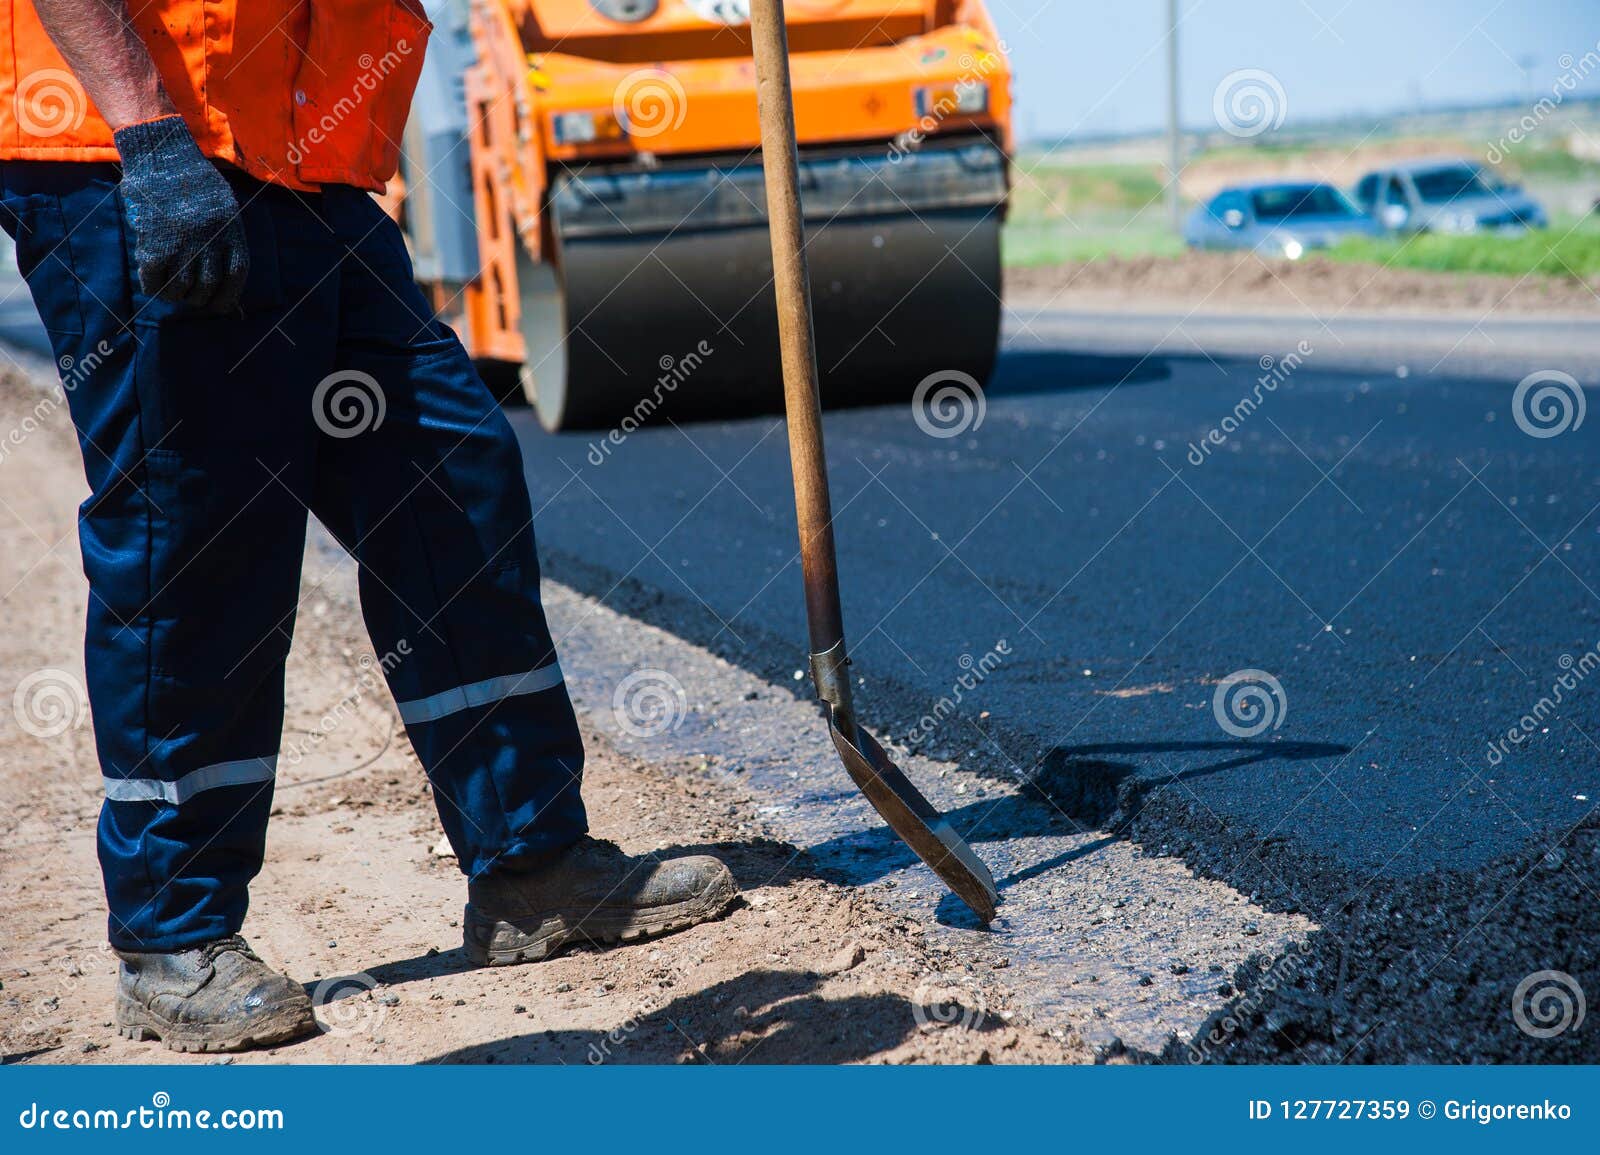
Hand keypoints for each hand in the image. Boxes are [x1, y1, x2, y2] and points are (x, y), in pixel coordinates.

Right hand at [113, 115, 248, 312]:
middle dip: (200, 298)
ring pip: (182, 286)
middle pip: (208, 284)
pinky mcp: (154, 240)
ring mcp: (181, 240)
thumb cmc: (192, 178)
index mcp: (230, 230)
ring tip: (174, 294)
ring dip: (178, 296)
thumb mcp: (223, 203)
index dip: (228, 295)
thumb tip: (224, 268)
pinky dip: (154, 286)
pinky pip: (155, 276)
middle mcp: (209, 239)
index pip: (236, 274)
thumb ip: (225, 233)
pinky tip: (154, 286)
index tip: (220, 306)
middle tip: (192, 300)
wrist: (162, 153)